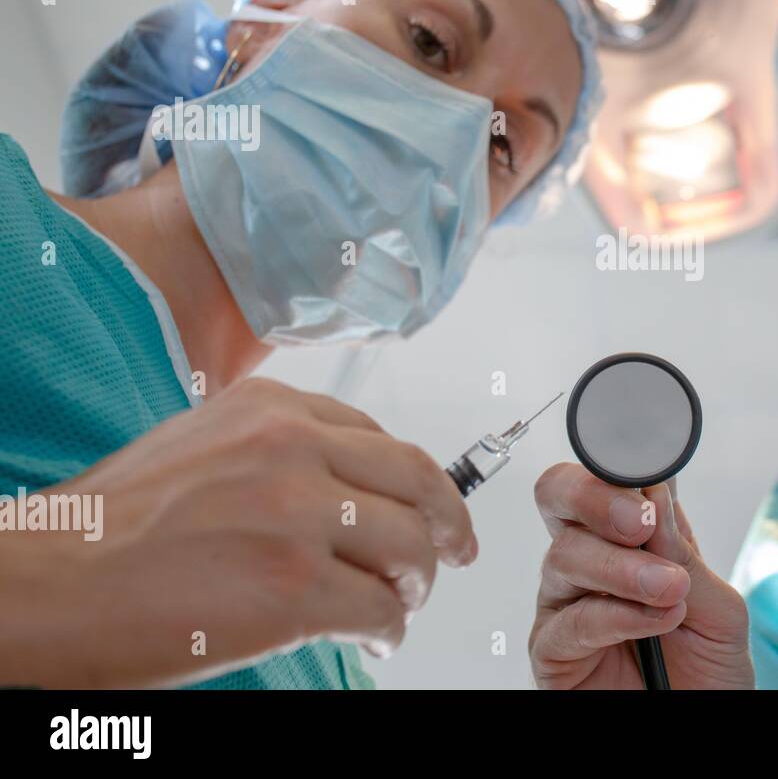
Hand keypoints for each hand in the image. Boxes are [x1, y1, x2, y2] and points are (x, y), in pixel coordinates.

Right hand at [0, 377, 474, 687]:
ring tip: (397, 608)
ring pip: (410, 547)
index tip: (434, 504)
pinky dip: (387, 629)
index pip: (380, 438)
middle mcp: (293, 447)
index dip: (418, 480)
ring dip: (414, 585)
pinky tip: (371, 639)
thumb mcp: (201, 447)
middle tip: (456, 553)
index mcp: (271, 409)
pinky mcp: (296, 587)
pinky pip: (381, 608)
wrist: (49, 582)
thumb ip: (277, 452)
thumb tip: (344, 490)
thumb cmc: (109, 526)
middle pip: (416, 482)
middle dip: (448, 523)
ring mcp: (299, 515)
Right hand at [529, 463, 752, 688]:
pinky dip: (615, 617)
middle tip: (640, 522)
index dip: (619, 467)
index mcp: (630, 536)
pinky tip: (653, 623)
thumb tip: (657, 496)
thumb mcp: (720, 609)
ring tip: (669, 591)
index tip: (651, 483)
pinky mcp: (553, 652)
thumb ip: (685, 556)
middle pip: (558, 495)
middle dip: (595, 497)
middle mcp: (590, 559)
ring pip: (564, 555)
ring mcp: (566, 602)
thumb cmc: (710, 668)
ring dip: (622, 568)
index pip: (606, 478)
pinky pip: (568, 622)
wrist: (708, 720)